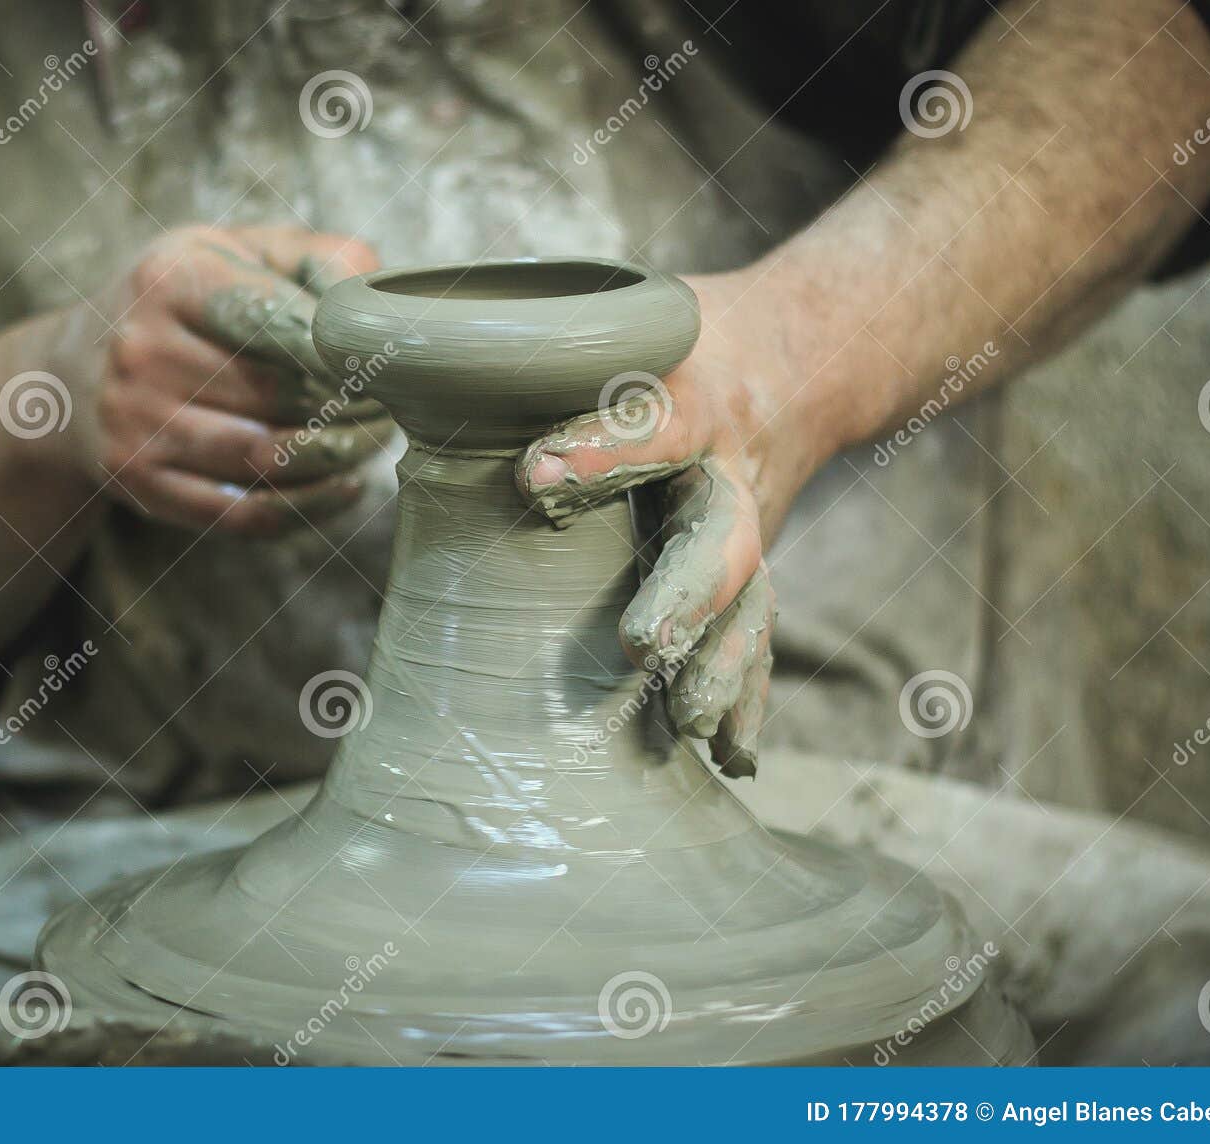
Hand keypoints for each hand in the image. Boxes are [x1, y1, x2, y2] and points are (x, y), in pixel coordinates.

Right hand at [55, 224, 390, 533]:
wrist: (70, 377)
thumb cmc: (184, 307)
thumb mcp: (235, 253)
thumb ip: (317, 259)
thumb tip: (380, 303)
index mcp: (173, 280)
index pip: (272, 317)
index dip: (339, 347)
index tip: (385, 362)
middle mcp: (144, 350)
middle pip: (280, 394)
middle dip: (354, 405)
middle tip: (396, 405)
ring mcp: (137, 423)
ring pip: (269, 458)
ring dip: (341, 456)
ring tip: (377, 439)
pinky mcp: (142, 483)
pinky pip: (245, 513)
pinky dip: (310, 508)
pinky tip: (347, 486)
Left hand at [514, 272, 831, 777]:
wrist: (798, 355)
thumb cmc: (672, 338)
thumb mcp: (620, 320)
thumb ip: (541, 352)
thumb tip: (410, 355)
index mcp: (687, 393)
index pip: (648, 419)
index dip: (596, 447)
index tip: (531, 480)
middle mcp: (726, 467)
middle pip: (719, 534)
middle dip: (683, 593)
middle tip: (638, 647)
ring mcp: (749, 527)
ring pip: (748, 601)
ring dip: (720, 667)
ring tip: (688, 726)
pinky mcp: (753, 573)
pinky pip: (757, 637)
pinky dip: (748, 700)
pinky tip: (734, 758)